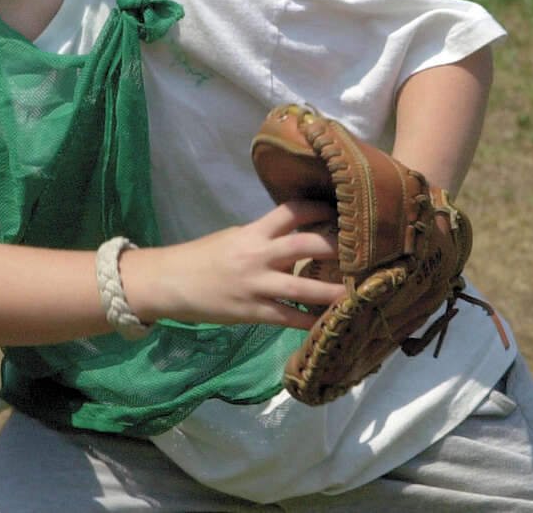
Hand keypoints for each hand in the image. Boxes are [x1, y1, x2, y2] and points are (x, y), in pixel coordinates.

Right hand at [121, 201, 346, 329]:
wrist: (169, 283)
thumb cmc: (202, 257)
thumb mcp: (234, 237)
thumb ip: (264, 237)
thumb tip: (295, 235)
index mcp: (253, 232)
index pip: (291, 211)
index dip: (318, 208)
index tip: (341, 209)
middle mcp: (257, 255)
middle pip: (305, 244)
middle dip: (336, 246)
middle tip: (364, 249)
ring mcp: (256, 285)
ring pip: (303, 287)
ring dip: (333, 291)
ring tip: (359, 292)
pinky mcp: (251, 312)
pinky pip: (287, 317)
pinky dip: (309, 321)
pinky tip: (327, 324)